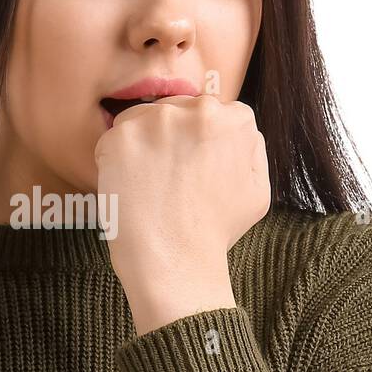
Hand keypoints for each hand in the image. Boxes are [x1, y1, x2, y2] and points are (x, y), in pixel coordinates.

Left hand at [93, 95, 270, 333]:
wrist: (175, 262)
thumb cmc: (214, 232)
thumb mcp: (258, 189)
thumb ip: (251, 149)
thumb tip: (236, 129)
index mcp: (235, 119)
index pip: (209, 113)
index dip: (196, 142)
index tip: (190, 169)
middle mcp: (199, 110)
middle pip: (176, 109)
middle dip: (169, 139)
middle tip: (166, 180)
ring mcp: (157, 120)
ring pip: (143, 120)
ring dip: (142, 145)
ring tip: (149, 185)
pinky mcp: (122, 136)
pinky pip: (113, 138)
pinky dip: (115, 160)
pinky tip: (129, 187)